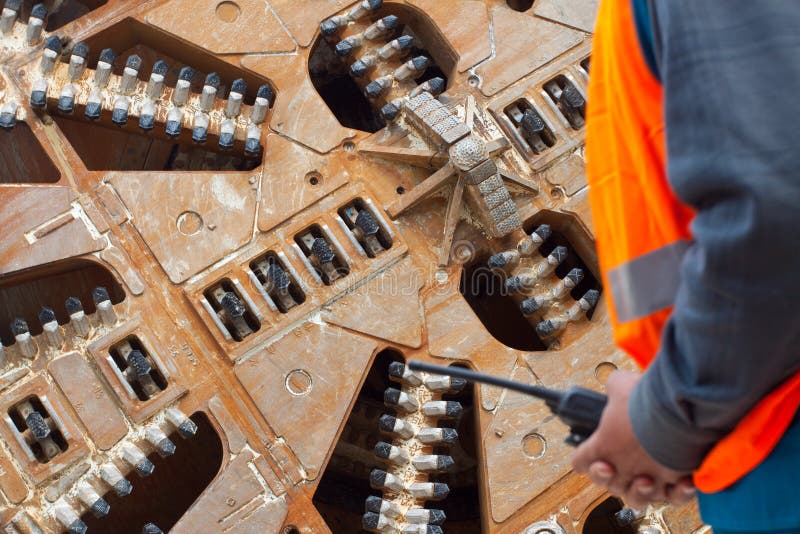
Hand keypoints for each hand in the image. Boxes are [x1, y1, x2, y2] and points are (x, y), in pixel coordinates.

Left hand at [571, 371, 695, 509]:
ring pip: (637, 498)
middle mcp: (623, 468)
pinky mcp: (675, 483)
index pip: (580, 462)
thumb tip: (615, 384)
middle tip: (623, 455)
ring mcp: (650, 479)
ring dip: (639, 490)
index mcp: (602, 447)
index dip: (584, 457)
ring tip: (645, 477)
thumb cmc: (645, 401)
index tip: (593, 448)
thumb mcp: (620, 384)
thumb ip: (613, 387)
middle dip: (613, 473)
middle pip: (609, 483)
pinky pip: (672, 498)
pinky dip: (676, 492)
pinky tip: (680, 480)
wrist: (679, 412)